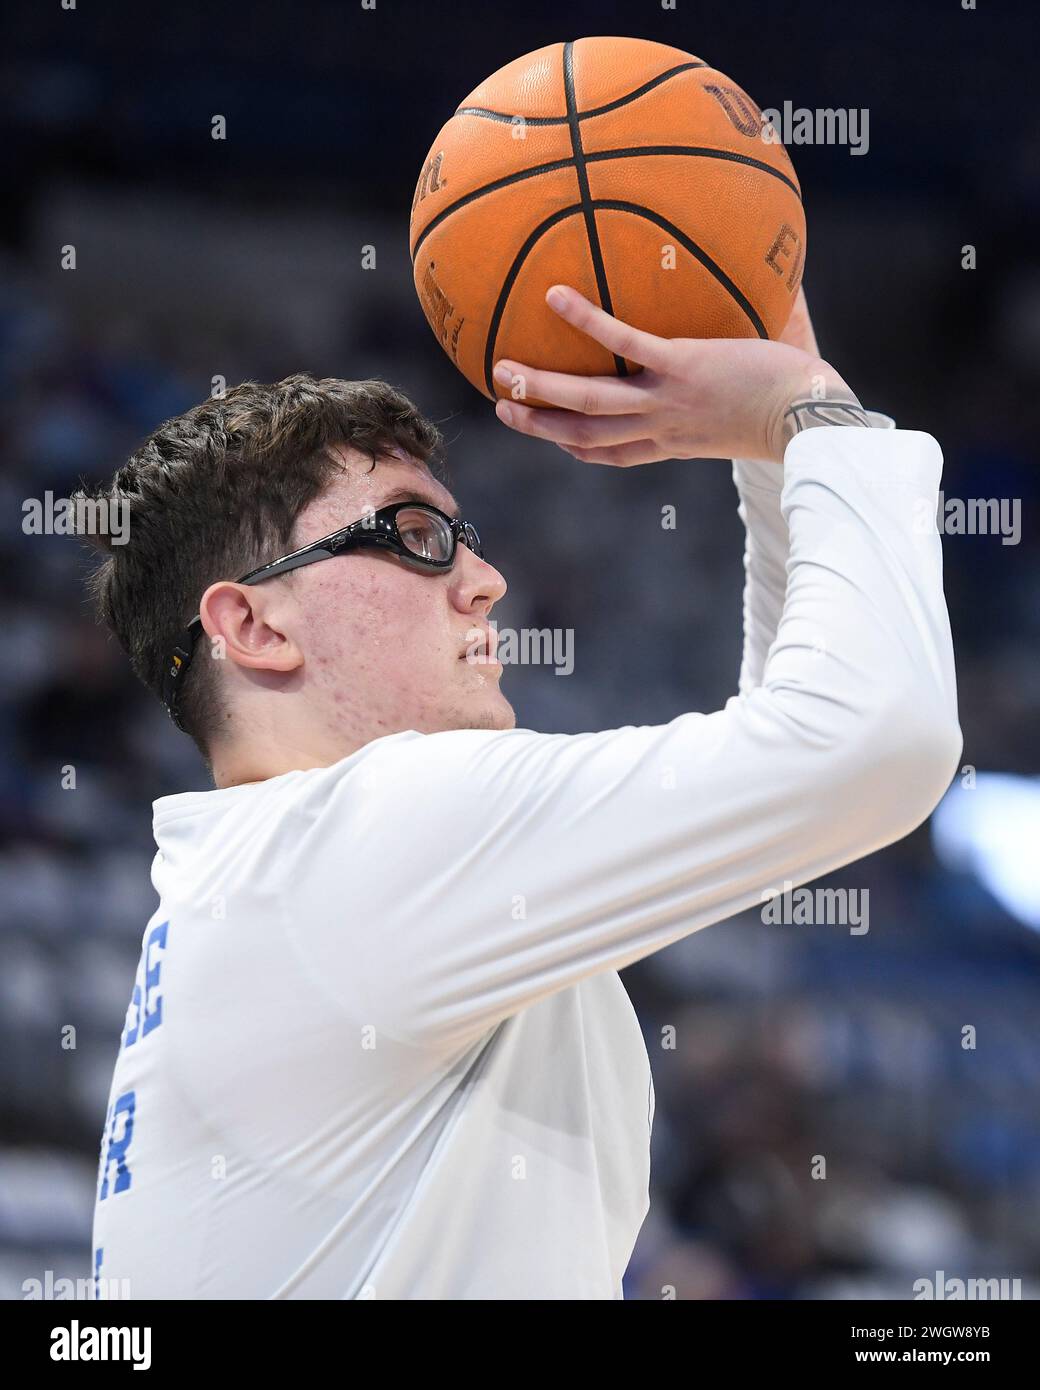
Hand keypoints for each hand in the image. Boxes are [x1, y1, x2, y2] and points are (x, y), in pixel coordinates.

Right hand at [492, 286, 855, 465]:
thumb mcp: (749, 413)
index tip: (552, 438)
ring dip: (541, 390)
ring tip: (502, 371)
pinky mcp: (682, 366)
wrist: (813, 415)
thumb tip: (740, 345)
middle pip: (584, 435)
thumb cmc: (793, 409)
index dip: (576, 448)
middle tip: (503, 409)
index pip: (613, 454)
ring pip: (589, 402)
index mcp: (673, 442)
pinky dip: (587, 323)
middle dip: (539, 427)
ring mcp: (667, 399)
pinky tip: (556, 296)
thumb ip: (729, 388)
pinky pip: (624, 343)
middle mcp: (661, 428)